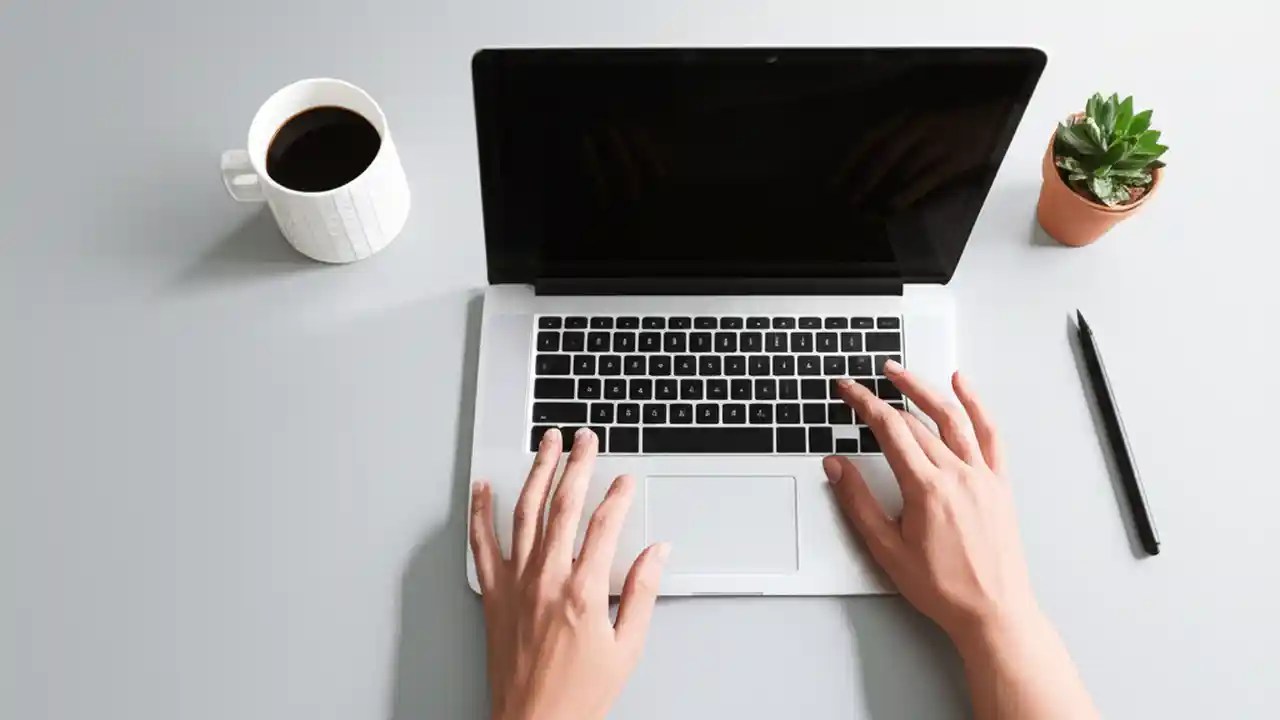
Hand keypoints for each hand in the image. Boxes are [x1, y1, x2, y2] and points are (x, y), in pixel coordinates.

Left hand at [470, 427, 670, 719]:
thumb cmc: (578, 696)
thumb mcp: (627, 648)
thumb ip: (641, 593)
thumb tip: (657, 553)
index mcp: (583, 592)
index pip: (604, 525)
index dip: (618, 495)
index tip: (625, 479)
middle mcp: (546, 580)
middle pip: (562, 506)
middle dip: (576, 465)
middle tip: (584, 439)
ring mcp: (515, 585)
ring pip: (524, 513)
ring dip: (536, 473)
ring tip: (545, 445)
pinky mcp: (493, 596)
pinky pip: (482, 544)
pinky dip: (480, 512)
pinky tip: (483, 489)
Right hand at [824, 361, 1036, 641]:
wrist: (993, 611)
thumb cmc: (942, 587)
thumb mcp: (886, 549)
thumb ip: (858, 502)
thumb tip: (836, 466)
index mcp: (926, 488)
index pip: (889, 430)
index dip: (864, 404)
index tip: (848, 390)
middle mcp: (957, 474)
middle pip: (916, 421)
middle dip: (885, 397)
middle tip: (864, 384)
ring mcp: (982, 476)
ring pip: (952, 418)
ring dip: (925, 389)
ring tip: (902, 373)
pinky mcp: (999, 483)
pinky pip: (990, 434)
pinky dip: (976, 405)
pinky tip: (963, 387)